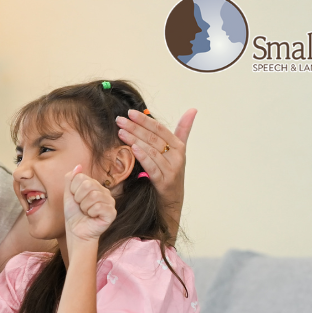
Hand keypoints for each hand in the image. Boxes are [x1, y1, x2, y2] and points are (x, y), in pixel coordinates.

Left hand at [63, 165, 115, 243]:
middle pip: (88, 185)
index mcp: (95, 185)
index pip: (80, 178)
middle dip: (78, 198)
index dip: (73, 190)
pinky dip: (91, 213)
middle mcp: (104, 192)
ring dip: (84, 207)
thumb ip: (71, 179)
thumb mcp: (68, 195)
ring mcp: (110, 202)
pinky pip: (98, 206)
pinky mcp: (112, 212)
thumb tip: (78, 166)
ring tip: (86, 212)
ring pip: (93, 196)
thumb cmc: (74, 214)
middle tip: (81, 207)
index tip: (76, 200)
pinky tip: (92, 217)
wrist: (77, 232)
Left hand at [117, 108, 193, 228]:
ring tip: (121, 132)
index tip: (130, 112)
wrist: (172, 202)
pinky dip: (143, 156)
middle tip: (119, 120)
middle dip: (135, 128)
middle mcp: (177, 156)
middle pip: (154, 138)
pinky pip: (152, 167)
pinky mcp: (164, 182)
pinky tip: (133, 148)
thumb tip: (192, 109)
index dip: (145, 120)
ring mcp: (171, 169)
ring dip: (135, 139)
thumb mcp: (178, 152)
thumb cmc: (171, 174)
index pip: (160, 129)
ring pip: (152, 150)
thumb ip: (183, 130)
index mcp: (179, 147)